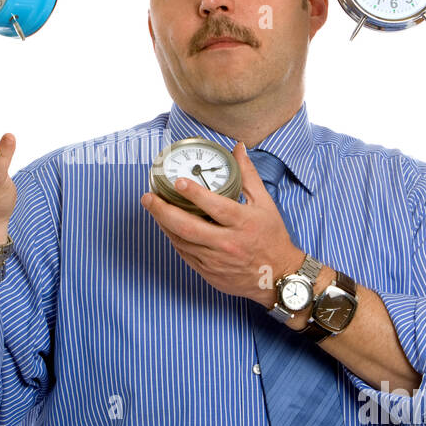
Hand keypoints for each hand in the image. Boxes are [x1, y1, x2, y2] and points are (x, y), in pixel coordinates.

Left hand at [140, 142, 303, 306]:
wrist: (277, 276)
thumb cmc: (271, 237)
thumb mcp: (265, 203)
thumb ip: (248, 175)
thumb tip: (238, 148)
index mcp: (243, 223)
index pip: (216, 207)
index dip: (195, 194)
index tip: (178, 182)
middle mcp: (228, 243)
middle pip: (189, 227)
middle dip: (163, 210)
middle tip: (148, 197)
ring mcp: (216, 260)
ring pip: (181, 241)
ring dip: (163, 223)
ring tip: (152, 207)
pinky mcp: (209, 272)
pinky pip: (184, 254)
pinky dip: (173, 238)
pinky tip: (166, 226)